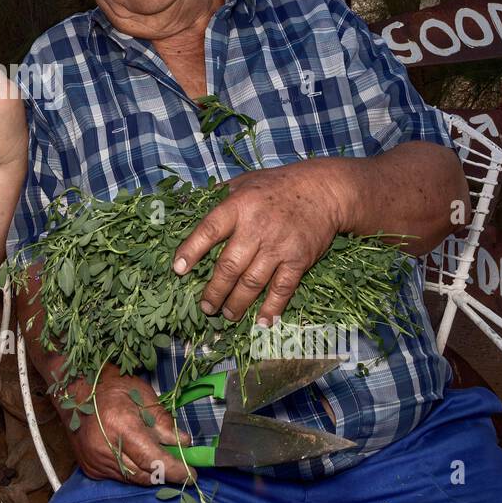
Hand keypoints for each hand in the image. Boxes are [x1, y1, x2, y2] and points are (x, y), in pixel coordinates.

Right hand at [59, 368, 194, 487]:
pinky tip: (136, 458)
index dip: (175, 470)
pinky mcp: (90, 468)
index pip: (154, 459)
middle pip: (144, 475)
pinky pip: (118, 477)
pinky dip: (132, 471)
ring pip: (132, 479)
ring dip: (149, 474)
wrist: (75, 391)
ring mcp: (95, 460)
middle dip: (165, 474)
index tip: (191, 473)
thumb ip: (163, 422)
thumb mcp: (144, 395)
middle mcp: (105, 447)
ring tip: (160, 461)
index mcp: (121, 425)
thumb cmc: (113, 387)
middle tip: (181, 469)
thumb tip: (183, 443)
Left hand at [172, 158, 354, 323]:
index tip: (178, 270)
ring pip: (252, 282)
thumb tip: (192, 205)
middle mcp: (257, 228)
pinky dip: (271, 308)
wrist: (324, 191)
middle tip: (206, 307)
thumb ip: (220, 196)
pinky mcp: (298, 260)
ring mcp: (278, 246)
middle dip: (214, 291)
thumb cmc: (278, 186)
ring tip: (227, 314)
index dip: (191, 251)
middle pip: (229, 266)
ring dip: (237, 303)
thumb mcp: (245, 181)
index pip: (209, 231)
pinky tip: (262, 321)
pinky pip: (282, 289)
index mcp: (239, 206)